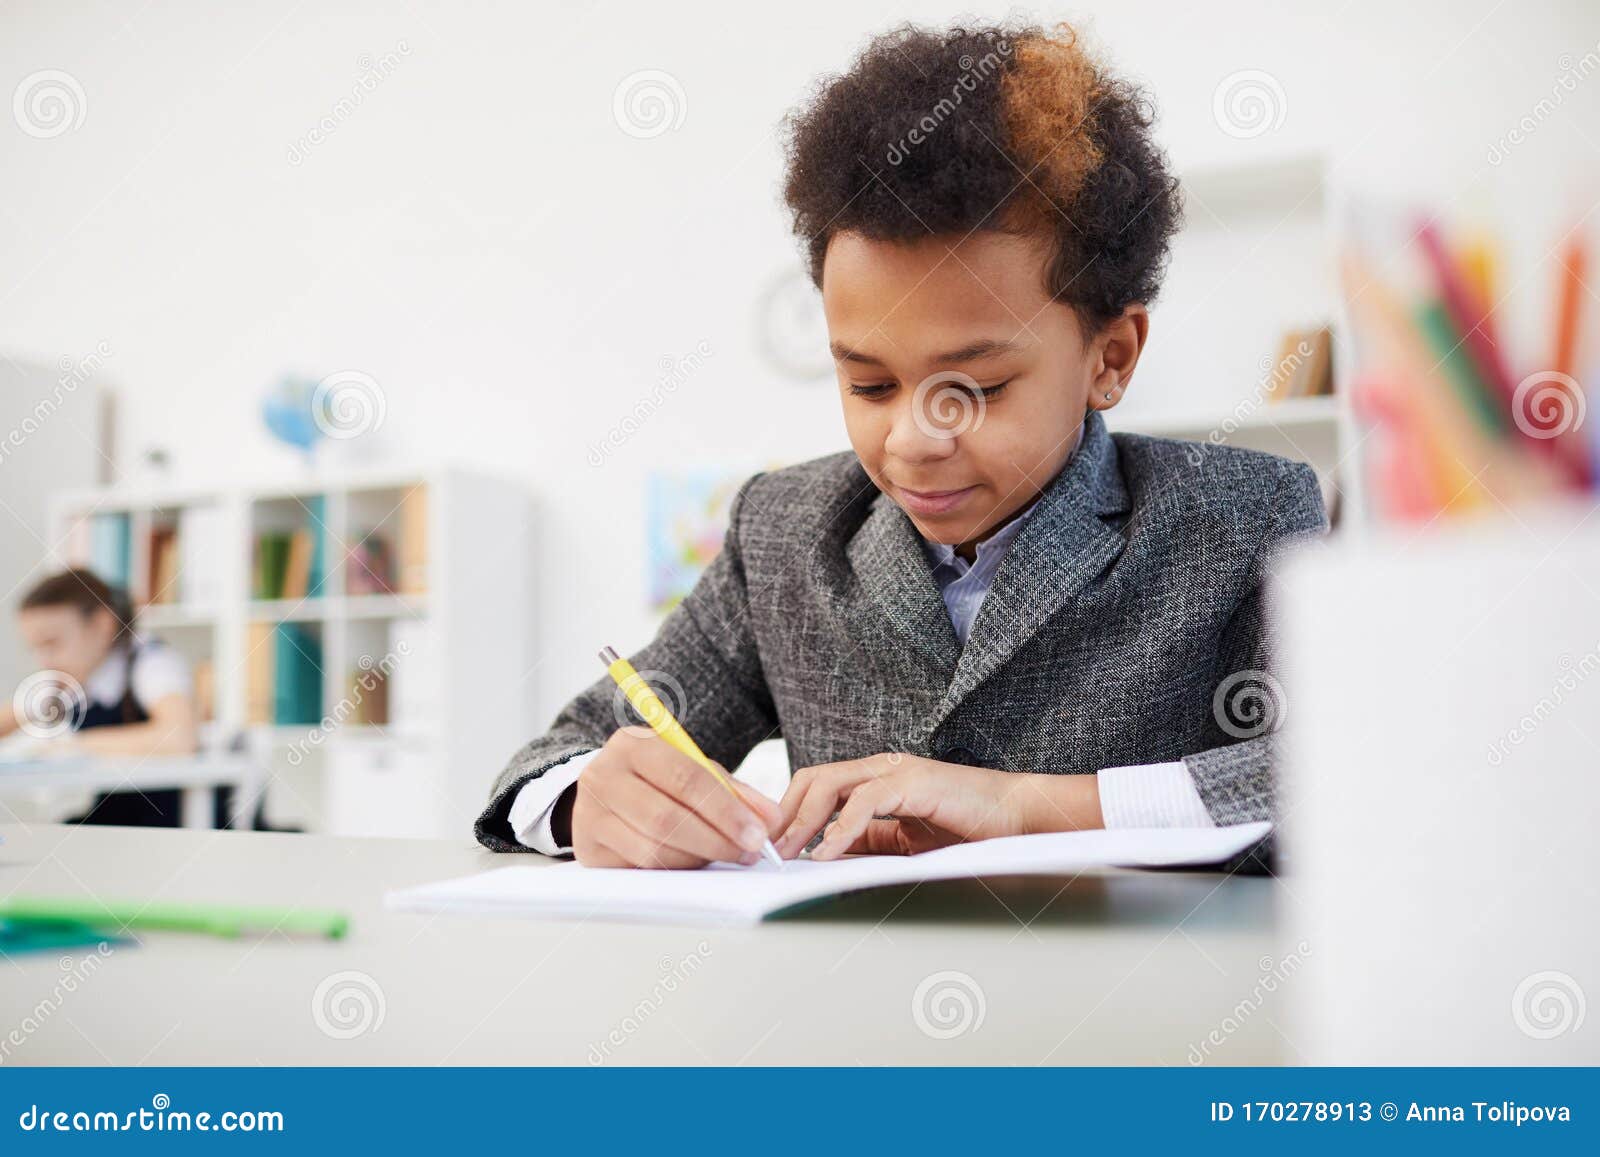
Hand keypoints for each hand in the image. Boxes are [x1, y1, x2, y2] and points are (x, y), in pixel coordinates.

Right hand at [570, 728, 782, 868]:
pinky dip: (676, 869)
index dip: (725, 810)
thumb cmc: (655, 777)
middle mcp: (604, 777)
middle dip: (717, 840)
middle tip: (750, 853)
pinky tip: (697, 861)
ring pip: (653, 849)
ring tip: (728, 855)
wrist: (603, 789)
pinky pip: (640, 868)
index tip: (759, 833)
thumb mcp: (691, 767)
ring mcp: (590, 815)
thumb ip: (732, 789)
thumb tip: (771, 818)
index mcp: (632, 745)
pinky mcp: (588, 849)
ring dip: (699, 859)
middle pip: (666, 818)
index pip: (684, 778)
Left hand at [775, 753, 1102, 859]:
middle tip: (768, 850)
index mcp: (877, 778)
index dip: (789, 812)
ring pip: (829, 784)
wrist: (1019, 818)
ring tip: (789, 853)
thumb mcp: (906, 842)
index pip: (817, 785)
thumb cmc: (970, 829)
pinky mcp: (915, 781)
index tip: (772, 847)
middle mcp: (882, 767)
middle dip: (784, 814)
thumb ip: (869, 843)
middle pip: (813, 779)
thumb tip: (827, 856)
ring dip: (802, 821)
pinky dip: (841, 827)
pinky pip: (865, 801)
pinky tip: (828, 852)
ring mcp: (897, 770)